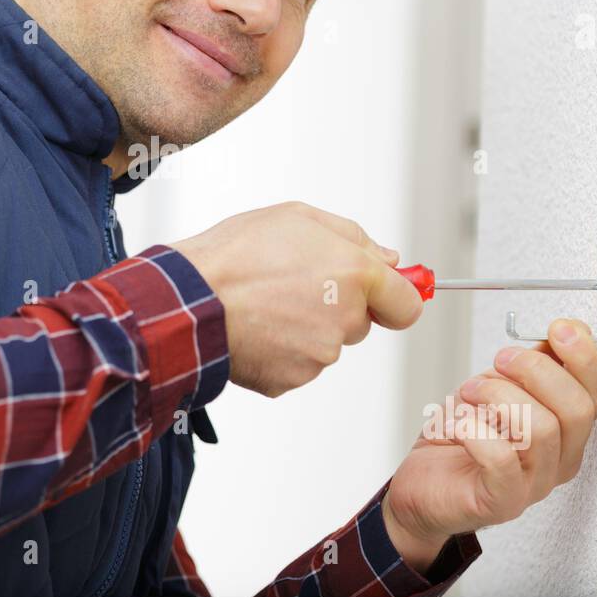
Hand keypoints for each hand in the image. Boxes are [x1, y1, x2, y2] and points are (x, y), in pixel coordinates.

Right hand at [170, 201, 422, 397]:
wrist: (188, 301)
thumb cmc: (235, 254)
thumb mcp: (296, 217)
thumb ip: (353, 236)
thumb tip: (389, 258)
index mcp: (355, 275)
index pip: (407, 304)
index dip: (397, 298)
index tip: (389, 296)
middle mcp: (345, 319)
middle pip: (360, 322)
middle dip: (336, 306)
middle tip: (292, 285)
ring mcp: (319, 355)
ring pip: (326, 343)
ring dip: (304, 328)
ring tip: (264, 304)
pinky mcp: (292, 380)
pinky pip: (296, 365)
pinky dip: (280, 351)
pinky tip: (255, 329)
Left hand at [383, 318, 596, 564]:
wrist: (423, 484)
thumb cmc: (461, 437)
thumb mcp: (497, 387)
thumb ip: (532, 367)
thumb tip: (560, 333)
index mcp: (565, 430)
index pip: (596, 393)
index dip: (584, 357)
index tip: (559, 328)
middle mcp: (559, 460)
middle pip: (576, 410)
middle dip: (536, 371)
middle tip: (500, 360)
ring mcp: (534, 484)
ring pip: (540, 429)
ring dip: (498, 396)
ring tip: (468, 393)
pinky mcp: (502, 501)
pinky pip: (500, 459)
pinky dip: (474, 429)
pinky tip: (457, 424)